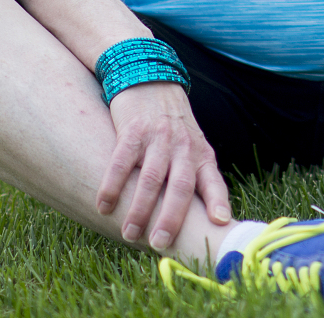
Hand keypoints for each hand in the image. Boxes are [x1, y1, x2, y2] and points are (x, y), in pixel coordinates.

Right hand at [97, 80, 230, 250]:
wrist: (151, 79)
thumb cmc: (173, 125)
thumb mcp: (192, 146)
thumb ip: (194, 176)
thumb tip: (200, 219)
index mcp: (201, 154)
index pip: (213, 181)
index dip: (218, 202)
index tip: (220, 222)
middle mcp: (183, 146)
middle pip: (180, 185)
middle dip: (171, 217)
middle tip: (160, 243)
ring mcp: (158, 138)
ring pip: (151, 178)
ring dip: (140, 209)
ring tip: (129, 234)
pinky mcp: (133, 131)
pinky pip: (121, 162)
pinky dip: (112, 185)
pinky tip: (104, 205)